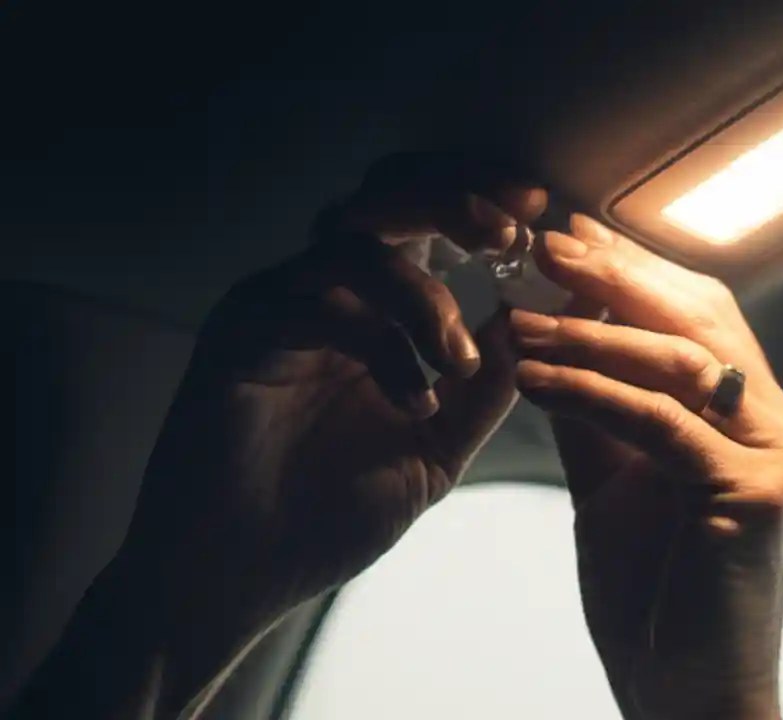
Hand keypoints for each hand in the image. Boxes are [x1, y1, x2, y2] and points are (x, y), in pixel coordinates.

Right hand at [11, 155, 542, 717]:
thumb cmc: (329, 513)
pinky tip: (415, 401)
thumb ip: (485, 390)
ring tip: (457, 359)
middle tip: (509, 233)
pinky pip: (317, 305)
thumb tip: (540, 326)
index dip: (482, 200)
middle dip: (456, 201)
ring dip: (425, 294)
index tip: (538, 210)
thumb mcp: (436, 448)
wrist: (240, 575)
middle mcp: (321, 291)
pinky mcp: (240, 334)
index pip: (426, 220)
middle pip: (387, 198)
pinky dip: (381, 344)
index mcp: (371, 307)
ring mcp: (276, 306)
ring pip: (355, 242)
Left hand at [511, 216, 782, 718]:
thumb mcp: (614, 484)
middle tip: (544, 244)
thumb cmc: (655, 596)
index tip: (568, 236)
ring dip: (590, 332)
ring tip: (519, 317)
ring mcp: (778, 456)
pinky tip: (534, 377)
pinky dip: (591, 393)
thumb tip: (547, 340)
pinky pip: (659, 424)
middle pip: (698, 319)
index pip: (699, 316)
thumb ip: (594, 415)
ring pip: (679, 362)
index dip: (636, 269)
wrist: (688, 694)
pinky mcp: (754, 495)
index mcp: (755, 416)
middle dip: (616, 276)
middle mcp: (780, 424)